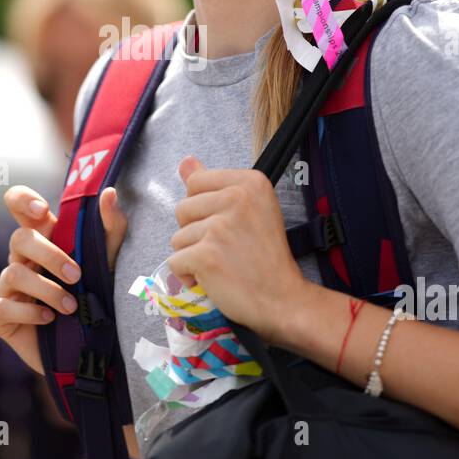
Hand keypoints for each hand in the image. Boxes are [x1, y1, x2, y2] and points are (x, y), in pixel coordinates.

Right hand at [0, 184, 126, 375]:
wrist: (93, 350)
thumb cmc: (98, 298)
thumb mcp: (109, 262)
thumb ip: (110, 228)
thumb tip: (108, 193)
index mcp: (44, 238)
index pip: (19, 205)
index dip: (22, 200)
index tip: (43, 210)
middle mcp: (21, 259)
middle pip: (19, 238)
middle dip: (49, 255)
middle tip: (76, 275)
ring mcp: (7, 288)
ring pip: (12, 274)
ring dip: (46, 290)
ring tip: (71, 307)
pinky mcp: (1, 317)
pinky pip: (3, 307)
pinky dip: (28, 313)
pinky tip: (49, 320)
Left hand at [166, 155, 306, 342]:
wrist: (283, 299)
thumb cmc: (266, 256)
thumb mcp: (249, 209)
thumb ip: (214, 184)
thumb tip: (185, 160)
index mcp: (250, 182)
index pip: (196, 182)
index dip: (203, 208)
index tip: (228, 226)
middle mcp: (236, 198)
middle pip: (182, 208)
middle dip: (195, 232)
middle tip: (225, 249)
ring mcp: (220, 227)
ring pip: (177, 237)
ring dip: (192, 256)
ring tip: (222, 264)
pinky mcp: (206, 255)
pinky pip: (175, 262)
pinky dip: (189, 276)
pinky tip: (212, 279)